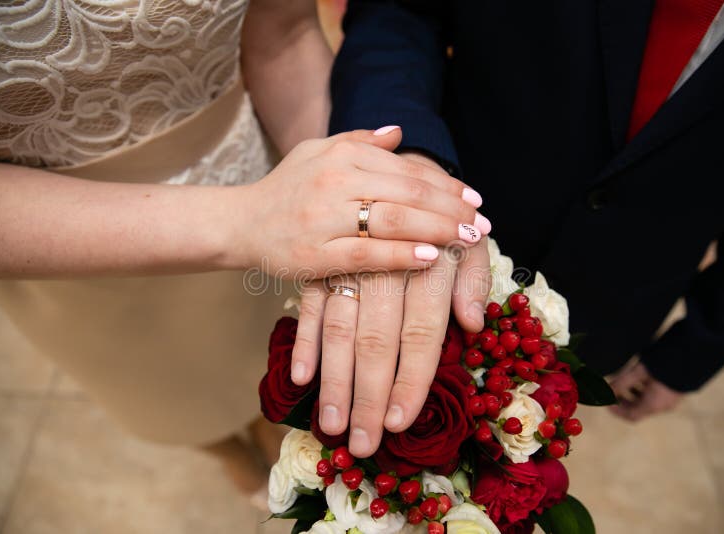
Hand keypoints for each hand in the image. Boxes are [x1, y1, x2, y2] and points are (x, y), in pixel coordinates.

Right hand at [231, 128, 486, 276]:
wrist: (241, 223)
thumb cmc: (286, 188)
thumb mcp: (317, 153)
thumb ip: (359, 142)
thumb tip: (399, 133)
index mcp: (341, 157)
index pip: (407, 170)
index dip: (446, 185)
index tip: (474, 200)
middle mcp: (335, 182)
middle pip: (408, 194)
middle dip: (451, 209)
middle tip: (482, 224)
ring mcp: (324, 218)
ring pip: (393, 221)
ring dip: (437, 230)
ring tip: (467, 239)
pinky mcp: (315, 254)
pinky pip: (367, 254)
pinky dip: (401, 256)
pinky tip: (430, 258)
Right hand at [291, 152, 491, 457]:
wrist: (386, 165)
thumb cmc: (436, 213)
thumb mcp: (467, 238)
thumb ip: (475, 278)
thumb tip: (472, 324)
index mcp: (429, 262)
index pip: (422, 332)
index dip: (412, 380)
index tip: (400, 423)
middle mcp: (387, 264)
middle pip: (378, 339)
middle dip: (369, 396)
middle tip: (363, 444)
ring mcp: (349, 262)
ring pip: (340, 329)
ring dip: (334, 380)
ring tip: (330, 427)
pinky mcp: (321, 261)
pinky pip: (310, 305)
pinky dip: (302, 339)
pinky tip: (298, 379)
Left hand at [608, 360, 682, 420]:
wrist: (693, 356)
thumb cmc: (664, 364)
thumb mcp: (638, 372)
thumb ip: (621, 382)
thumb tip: (606, 389)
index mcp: (653, 405)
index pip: (631, 416)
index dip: (616, 411)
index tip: (606, 402)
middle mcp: (662, 406)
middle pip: (638, 409)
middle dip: (623, 401)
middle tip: (613, 390)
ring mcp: (670, 399)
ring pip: (647, 402)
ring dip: (633, 394)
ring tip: (625, 381)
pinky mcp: (674, 391)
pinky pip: (655, 396)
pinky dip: (644, 390)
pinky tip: (640, 377)